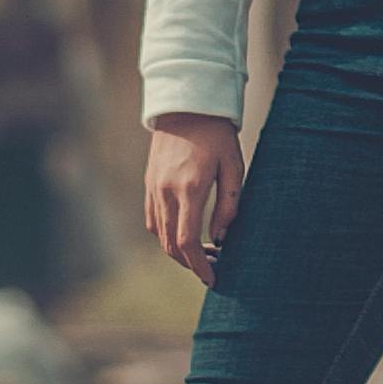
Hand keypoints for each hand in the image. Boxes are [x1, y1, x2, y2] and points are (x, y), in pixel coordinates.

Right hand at [144, 115, 243, 285]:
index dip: (199, 266)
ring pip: (160, 236)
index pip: (188, 241)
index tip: (212, 279)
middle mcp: (166, 191)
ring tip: (202, 253)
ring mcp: (153, 188)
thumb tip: (220, 238)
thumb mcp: (233, 166)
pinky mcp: (149, 184)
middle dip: (191, 264)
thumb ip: (229, 204)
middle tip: (213, 269)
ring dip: (178, 252)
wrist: (187, 105)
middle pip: (171, 245)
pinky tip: (184, 234)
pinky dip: (166, 236)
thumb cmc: (217, 135)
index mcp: (190, 188)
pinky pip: (153, 220)